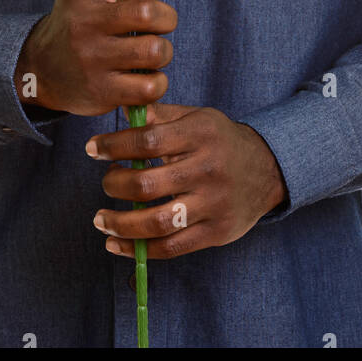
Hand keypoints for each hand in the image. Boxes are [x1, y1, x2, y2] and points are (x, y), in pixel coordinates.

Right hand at [14, 0, 186, 115]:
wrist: (41, 68)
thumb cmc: (82, 20)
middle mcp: (84, 21)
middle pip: (147, 12)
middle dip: (168, 18)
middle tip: (162, 23)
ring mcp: (91, 58)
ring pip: (154, 50)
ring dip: (164, 51)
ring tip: (152, 51)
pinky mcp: (100, 91)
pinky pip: (150, 86)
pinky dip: (157, 81)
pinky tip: (146, 76)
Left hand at [85, 102, 287, 258]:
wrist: (268, 168)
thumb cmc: (220, 140)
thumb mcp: (196, 117)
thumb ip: (161, 115)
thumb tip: (122, 110)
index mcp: (201, 134)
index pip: (148, 140)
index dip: (114, 145)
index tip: (93, 148)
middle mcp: (208, 169)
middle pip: (148, 185)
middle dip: (114, 184)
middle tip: (106, 181)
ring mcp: (214, 204)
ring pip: (157, 222)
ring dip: (121, 224)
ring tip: (101, 220)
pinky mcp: (216, 233)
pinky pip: (171, 247)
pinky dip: (138, 250)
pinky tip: (117, 244)